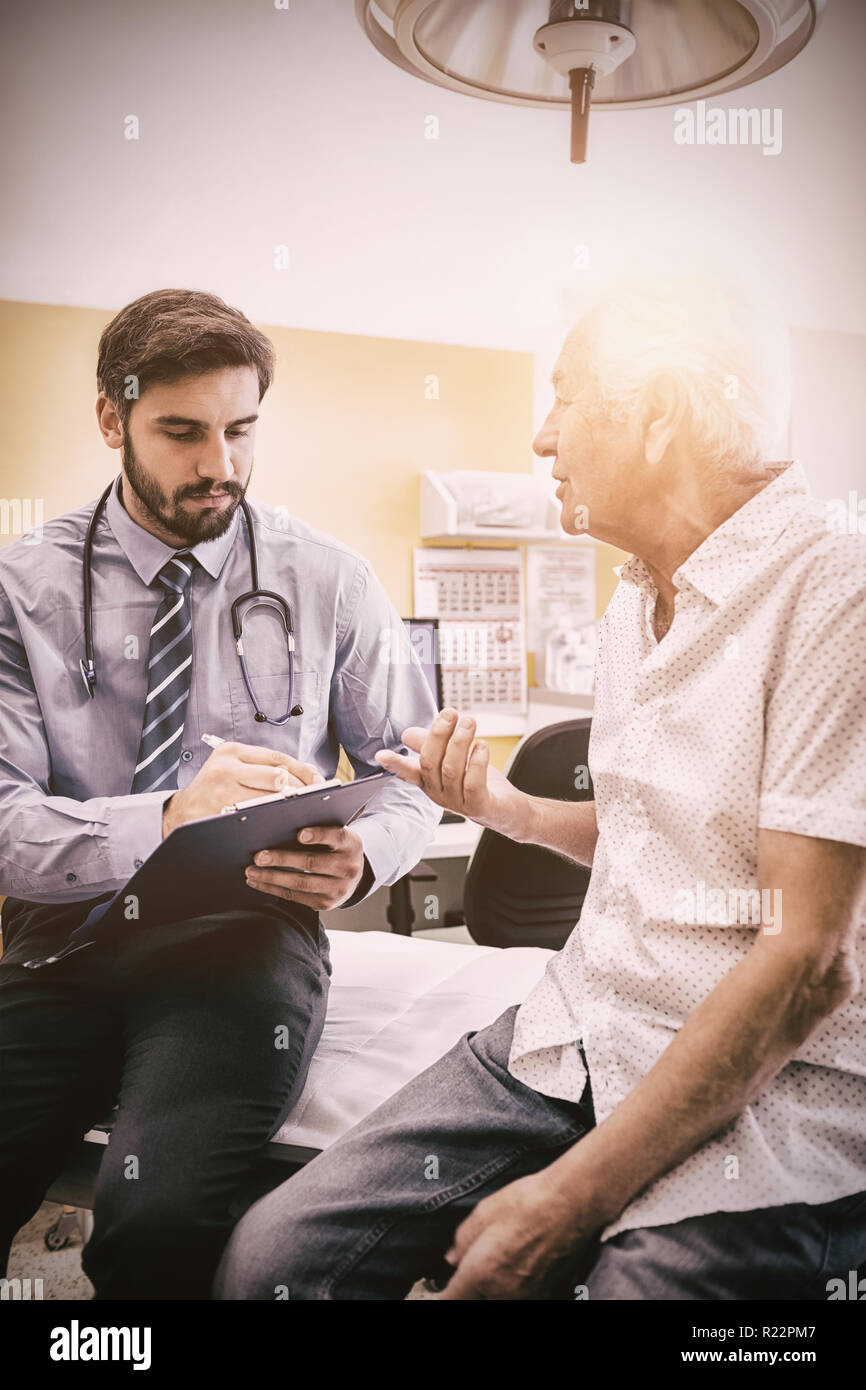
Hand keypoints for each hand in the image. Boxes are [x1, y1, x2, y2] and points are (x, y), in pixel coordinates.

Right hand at [162, 740, 324, 837]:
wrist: (181, 812)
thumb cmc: (215, 788)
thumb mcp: (232, 766)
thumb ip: (263, 767)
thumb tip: (308, 777)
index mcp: (232, 751)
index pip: (278, 759)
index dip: (303, 771)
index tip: (321, 782)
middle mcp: (226, 768)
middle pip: (278, 779)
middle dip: (301, 792)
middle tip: (317, 801)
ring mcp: (222, 792)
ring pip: (270, 800)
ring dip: (291, 809)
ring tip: (305, 814)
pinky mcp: (219, 815)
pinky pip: (255, 819)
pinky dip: (273, 823)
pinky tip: (284, 827)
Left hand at [244, 825, 365, 910]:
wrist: (355, 876)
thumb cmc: (337, 848)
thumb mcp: (337, 836)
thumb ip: (319, 831)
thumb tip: (281, 828)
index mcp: (352, 845)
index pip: (337, 837)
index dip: (319, 835)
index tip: (300, 834)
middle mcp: (348, 868)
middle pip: (313, 863)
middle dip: (282, 859)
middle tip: (259, 856)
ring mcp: (337, 889)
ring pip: (301, 883)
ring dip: (272, 878)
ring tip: (251, 871)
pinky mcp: (325, 903)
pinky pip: (295, 897)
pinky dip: (273, 889)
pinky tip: (259, 882)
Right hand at [375, 708, 529, 836]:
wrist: (506, 809)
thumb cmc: (478, 782)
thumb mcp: (451, 759)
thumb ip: (430, 745)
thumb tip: (406, 734)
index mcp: (429, 781)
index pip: (408, 772)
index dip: (394, 764)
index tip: (380, 755)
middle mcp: (439, 793)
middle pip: (430, 763)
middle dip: (439, 735)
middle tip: (450, 713)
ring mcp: (457, 802)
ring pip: (451, 770)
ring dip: (460, 742)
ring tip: (469, 722)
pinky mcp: (478, 806)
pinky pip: (473, 783)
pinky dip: (477, 761)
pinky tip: (482, 746)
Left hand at [436, 1168, 596, 1300]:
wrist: (572, 1204)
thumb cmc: (528, 1203)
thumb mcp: (482, 1213)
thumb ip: (462, 1240)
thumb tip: (453, 1257)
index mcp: (481, 1274)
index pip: (452, 1300)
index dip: (445, 1294)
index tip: (443, 1288)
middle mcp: (503, 1293)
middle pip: (474, 1303)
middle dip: (467, 1292)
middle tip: (466, 1275)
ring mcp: (526, 1296)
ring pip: (496, 1301)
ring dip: (488, 1292)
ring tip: (492, 1269)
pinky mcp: (545, 1292)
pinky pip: (519, 1297)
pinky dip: (508, 1290)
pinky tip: (511, 1272)